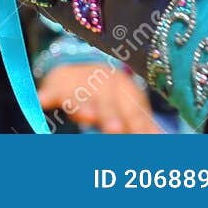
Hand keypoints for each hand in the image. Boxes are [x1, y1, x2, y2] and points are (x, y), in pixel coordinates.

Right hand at [38, 63, 162, 132]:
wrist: (78, 66)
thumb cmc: (111, 96)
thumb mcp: (129, 106)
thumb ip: (143, 125)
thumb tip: (166, 141)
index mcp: (125, 91)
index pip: (133, 110)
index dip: (138, 123)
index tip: (146, 138)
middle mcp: (102, 86)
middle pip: (107, 104)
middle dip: (111, 116)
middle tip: (116, 129)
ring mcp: (78, 86)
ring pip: (81, 98)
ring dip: (82, 107)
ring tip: (86, 116)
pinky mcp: (56, 87)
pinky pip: (49, 92)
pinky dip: (44, 96)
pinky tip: (41, 101)